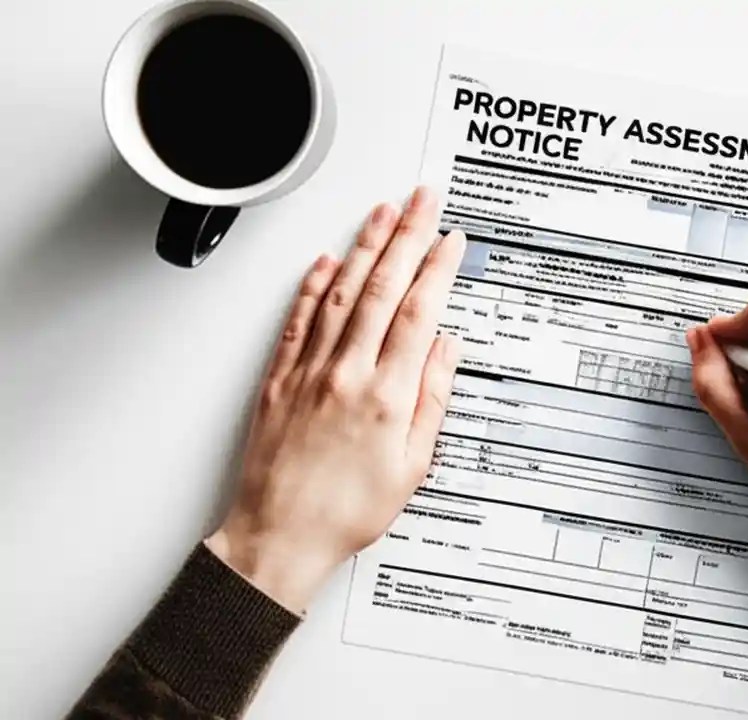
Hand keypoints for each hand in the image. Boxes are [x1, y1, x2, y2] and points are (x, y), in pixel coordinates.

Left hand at [206, 187, 465, 612]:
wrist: (279, 536)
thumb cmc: (347, 512)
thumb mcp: (413, 466)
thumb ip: (433, 400)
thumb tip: (447, 350)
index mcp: (388, 396)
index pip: (420, 312)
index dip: (438, 268)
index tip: (451, 241)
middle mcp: (347, 374)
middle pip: (382, 287)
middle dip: (406, 235)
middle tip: (422, 201)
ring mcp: (309, 372)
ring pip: (341, 291)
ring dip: (363, 245)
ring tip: (380, 213)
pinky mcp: (279, 378)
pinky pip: (299, 318)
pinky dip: (313, 283)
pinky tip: (326, 260)